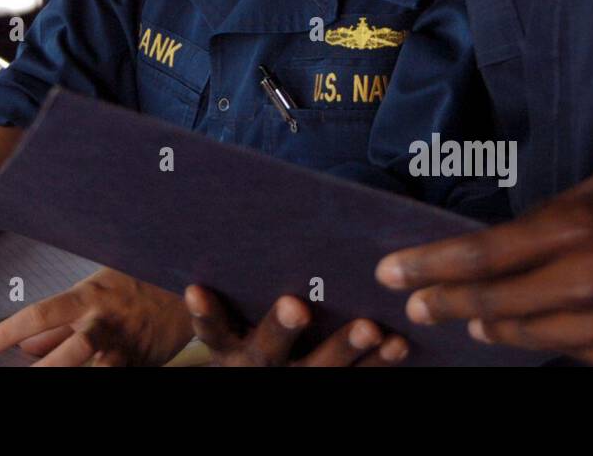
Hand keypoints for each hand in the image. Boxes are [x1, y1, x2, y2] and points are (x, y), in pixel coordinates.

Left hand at [0, 267, 193, 365]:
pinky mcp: (139, 363)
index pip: (37, 316)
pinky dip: (95, 380)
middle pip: (63, 356)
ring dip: (61, 375)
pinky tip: (86, 378)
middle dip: (38, 371)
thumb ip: (61, 322)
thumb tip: (26, 347)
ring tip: (40, 379)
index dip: (5, 333)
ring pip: (87, 372)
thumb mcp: (95, 291)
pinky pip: (111, 376)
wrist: (188, 286)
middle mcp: (102, 322)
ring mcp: (122, 346)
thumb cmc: (136, 283)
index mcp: (88, 296)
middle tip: (14, 377)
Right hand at [184, 285, 408, 366]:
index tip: (196, 289)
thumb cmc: (251, 322)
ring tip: (368, 328)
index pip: (211, 328)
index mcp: (228, 343)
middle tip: (296, 307)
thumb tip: (246, 207)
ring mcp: (293, 379)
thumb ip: (240, 279)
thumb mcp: (237, 309)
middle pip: (267, 350)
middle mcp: (257, 364)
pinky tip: (396, 342)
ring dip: (343, 349)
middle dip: (281, 329)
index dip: (204, 312)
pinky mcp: (326, 385)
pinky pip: (355, 378)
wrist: (264, 373)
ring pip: (318, 370)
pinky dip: (378, 362)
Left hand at [376, 164, 592, 365]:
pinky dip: (543, 337)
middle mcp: (589, 285)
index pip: (481, 255)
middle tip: (409, 302)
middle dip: (440, 300)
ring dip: (484, 323)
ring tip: (460, 315)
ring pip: (524, 334)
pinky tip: (524, 327)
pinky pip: (570, 352)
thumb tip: (500, 248)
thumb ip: (549, 222)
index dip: (428, 265)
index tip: (390, 270)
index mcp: (578, 229)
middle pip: (491, 301)